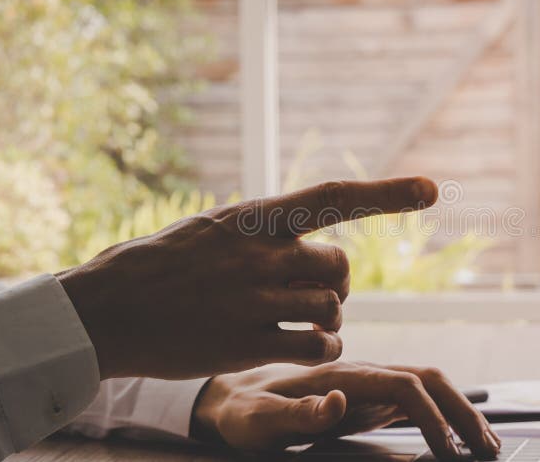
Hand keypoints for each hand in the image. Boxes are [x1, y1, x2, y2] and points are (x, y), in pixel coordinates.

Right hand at [56, 178, 436, 378]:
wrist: (107, 308)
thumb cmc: (162, 265)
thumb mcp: (213, 228)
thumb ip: (263, 231)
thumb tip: (310, 237)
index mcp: (254, 217)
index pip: (332, 197)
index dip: (386, 193)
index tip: (431, 189)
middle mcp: (260, 254)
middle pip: (340, 267)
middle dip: (340, 284)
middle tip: (326, 295)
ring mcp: (254, 299)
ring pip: (331, 308)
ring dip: (331, 320)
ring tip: (310, 325)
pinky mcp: (247, 342)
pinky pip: (316, 346)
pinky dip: (322, 349)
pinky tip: (306, 348)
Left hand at [192, 362, 500, 460]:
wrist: (235, 397)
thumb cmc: (246, 412)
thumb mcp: (259, 421)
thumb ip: (298, 414)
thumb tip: (340, 402)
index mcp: (342, 377)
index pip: (402, 386)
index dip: (430, 416)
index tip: (447, 452)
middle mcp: (363, 375)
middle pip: (427, 379)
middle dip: (461, 411)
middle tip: (488, 450)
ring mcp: (369, 387)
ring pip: (429, 388)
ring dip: (461, 412)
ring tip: (487, 446)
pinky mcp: (371, 401)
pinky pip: (418, 403)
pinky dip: (445, 418)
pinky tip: (459, 439)